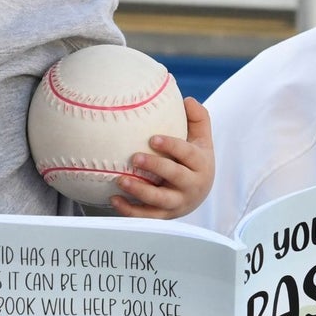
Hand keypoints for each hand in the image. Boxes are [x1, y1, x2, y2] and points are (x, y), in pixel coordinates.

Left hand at [110, 98, 215, 219]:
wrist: (198, 193)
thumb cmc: (194, 159)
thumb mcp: (202, 139)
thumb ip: (198, 118)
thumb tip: (187, 100)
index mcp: (200, 164)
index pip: (187, 154)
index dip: (171, 146)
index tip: (153, 139)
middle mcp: (192, 185)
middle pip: (175, 176)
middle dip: (155, 167)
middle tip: (134, 157)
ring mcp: (178, 203)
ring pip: (159, 200)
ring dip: (139, 191)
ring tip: (120, 180)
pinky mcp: (165, 215)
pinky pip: (146, 215)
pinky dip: (130, 210)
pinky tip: (114, 199)